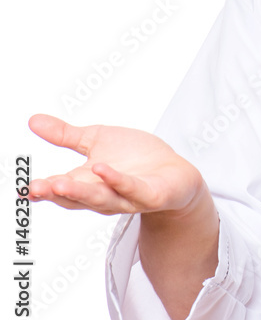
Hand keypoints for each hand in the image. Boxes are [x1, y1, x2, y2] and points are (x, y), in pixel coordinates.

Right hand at [26, 114, 206, 216]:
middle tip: (37, 187)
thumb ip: (66, 135)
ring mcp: (128, 197)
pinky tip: (103, 169)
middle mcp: (105, 194)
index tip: (25, 188)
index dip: (43, 190)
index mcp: (88, 183)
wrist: (176, 173)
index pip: (61, 189)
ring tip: (60, 181)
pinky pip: (133, 189)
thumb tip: (33, 121)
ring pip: (101, 197)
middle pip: (77, 197)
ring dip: (81, 192)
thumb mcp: (98, 140)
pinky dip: (118, 181)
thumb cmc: (137, 158)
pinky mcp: (151, 194)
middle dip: (58, 192)